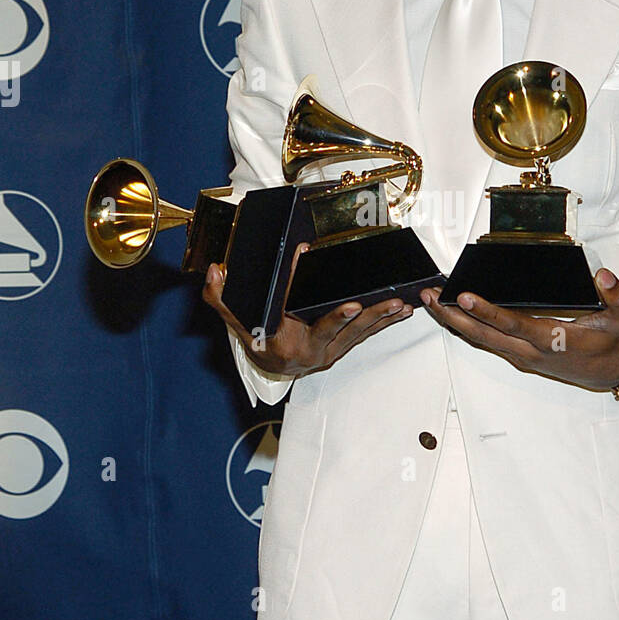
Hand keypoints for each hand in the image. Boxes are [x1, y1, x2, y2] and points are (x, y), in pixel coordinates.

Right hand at [202, 242, 413, 377]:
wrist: (275, 368)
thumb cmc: (259, 340)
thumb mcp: (235, 321)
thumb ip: (220, 298)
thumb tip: (215, 271)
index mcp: (282, 338)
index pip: (288, 303)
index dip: (295, 275)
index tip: (304, 251)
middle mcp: (308, 348)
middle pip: (329, 328)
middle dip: (347, 317)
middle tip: (359, 303)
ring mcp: (330, 350)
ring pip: (356, 334)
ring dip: (378, 318)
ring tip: (397, 303)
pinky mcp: (344, 348)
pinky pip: (367, 335)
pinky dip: (385, 322)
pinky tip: (403, 309)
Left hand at [420, 268, 618, 391]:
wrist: (612, 370)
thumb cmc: (612, 341)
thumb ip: (616, 296)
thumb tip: (604, 276)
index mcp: (552, 339)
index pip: (513, 324)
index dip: (487, 312)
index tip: (464, 297)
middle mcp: (530, 351)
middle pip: (484, 336)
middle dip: (453, 318)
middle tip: (430, 298)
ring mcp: (522, 355)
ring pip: (480, 340)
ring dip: (453, 322)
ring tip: (431, 301)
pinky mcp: (519, 355)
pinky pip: (487, 341)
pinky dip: (466, 326)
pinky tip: (451, 313)